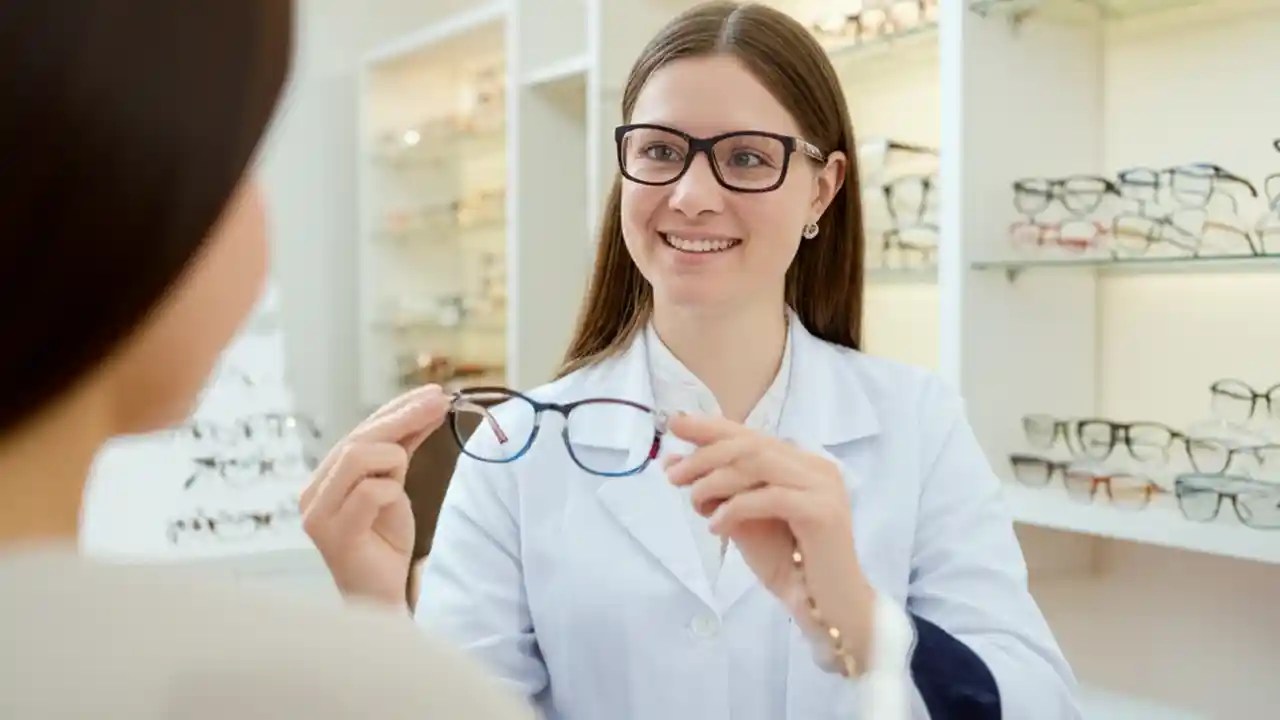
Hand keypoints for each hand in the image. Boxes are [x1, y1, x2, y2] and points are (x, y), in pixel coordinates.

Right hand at [301, 384, 450, 609]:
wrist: (381, 595)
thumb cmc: (385, 543)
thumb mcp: (396, 486)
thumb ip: (401, 450)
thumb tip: (429, 405)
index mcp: (325, 478)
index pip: (360, 432)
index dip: (396, 409)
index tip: (432, 394)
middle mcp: (313, 492)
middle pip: (358, 438)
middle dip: (403, 416)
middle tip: (439, 400)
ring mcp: (319, 514)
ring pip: (357, 456)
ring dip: (393, 457)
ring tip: (403, 474)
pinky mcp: (335, 534)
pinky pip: (369, 492)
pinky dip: (391, 492)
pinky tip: (395, 504)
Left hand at [664, 413, 875, 668]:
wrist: (824, 607)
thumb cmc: (787, 564)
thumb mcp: (742, 520)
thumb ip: (717, 491)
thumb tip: (676, 463)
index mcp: (800, 464)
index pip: (751, 436)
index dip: (712, 428)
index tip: (675, 424)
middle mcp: (815, 467)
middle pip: (752, 445)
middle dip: (706, 454)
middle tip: (672, 473)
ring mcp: (823, 487)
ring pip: (759, 463)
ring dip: (717, 478)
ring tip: (694, 501)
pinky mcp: (823, 511)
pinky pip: (770, 497)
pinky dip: (736, 508)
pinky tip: (716, 526)